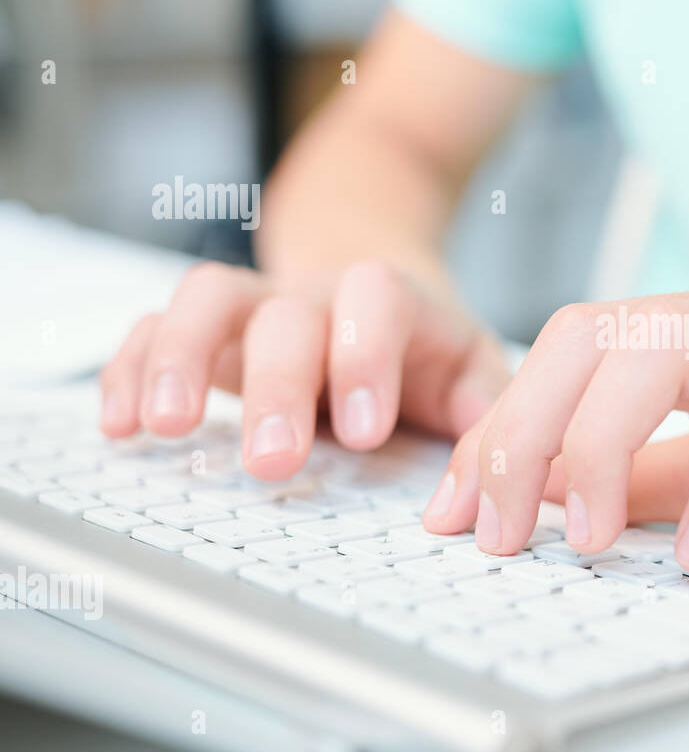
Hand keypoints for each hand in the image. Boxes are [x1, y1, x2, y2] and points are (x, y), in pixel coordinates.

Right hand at [99, 259, 508, 478]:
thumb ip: (490, 407)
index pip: (376, 302)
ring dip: (179, 358)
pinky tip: (117, 425)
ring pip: (205, 300)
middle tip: (272, 462)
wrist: (373, 284)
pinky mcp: (206, 333)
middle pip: (284, 316)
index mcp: (388, 301)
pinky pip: (153, 328)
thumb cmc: (426, 346)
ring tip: (164, 426)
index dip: (366, 356)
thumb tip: (509, 466)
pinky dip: (127, 369)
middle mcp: (314, 297)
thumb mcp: (473, 368)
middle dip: (276, 386)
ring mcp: (253, 309)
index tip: (366, 430)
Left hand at [423, 283, 688, 569]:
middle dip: (525, 433)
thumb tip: (544, 499)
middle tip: (498, 533)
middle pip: (593, 333)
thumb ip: (647, 478)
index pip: (567, 350)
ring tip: (589, 542)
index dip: (499, 427)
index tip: (453, 513)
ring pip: (667, 348)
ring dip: (604, 448)